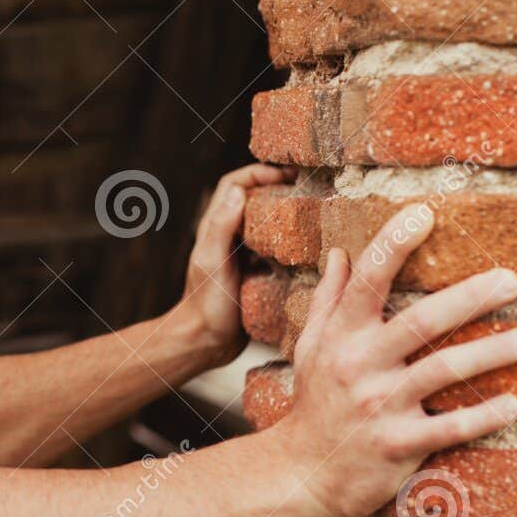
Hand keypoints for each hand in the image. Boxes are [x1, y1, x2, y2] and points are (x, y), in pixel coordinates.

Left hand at [169, 163, 297, 367]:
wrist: (205, 343)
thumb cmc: (206, 305)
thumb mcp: (213, 262)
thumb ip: (222, 226)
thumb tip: (239, 191)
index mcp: (214, 229)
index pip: (234, 184)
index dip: (258, 173)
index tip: (286, 175)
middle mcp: (227, 238)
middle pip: (252, 199)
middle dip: (276, 188)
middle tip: (306, 188)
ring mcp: (240, 257)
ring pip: (264, 225)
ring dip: (284, 215)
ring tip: (311, 213)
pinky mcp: (252, 275)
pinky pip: (272, 252)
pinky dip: (287, 245)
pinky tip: (307, 250)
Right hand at [274, 204, 516, 516]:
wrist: (305, 472)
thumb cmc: (315, 403)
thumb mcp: (310, 347)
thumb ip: (328, 299)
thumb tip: (339, 251)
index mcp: (342, 335)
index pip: (367, 280)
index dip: (394, 244)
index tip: (425, 213)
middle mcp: (360, 365)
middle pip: (421, 321)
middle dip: (469, 297)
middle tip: (512, 279)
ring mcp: (380, 406)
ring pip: (442, 370)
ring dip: (490, 353)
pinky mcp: (398, 444)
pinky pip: (449, 427)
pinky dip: (483, 416)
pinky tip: (513, 404)